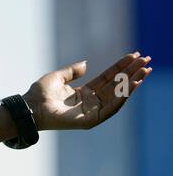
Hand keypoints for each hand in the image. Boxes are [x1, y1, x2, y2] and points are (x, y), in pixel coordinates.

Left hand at [24, 51, 151, 131]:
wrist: (29, 107)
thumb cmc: (39, 94)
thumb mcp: (58, 77)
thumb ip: (72, 71)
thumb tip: (86, 64)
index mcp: (84, 92)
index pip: (108, 78)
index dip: (120, 67)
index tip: (134, 55)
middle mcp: (90, 101)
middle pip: (116, 85)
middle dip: (131, 72)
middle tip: (146, 60)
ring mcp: (91, 111)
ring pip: (117, 96)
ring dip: (132, 83)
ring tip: (144, 70)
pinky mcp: (90, 120)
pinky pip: (111, 109)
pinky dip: (123, 98)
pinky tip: (132, 85)